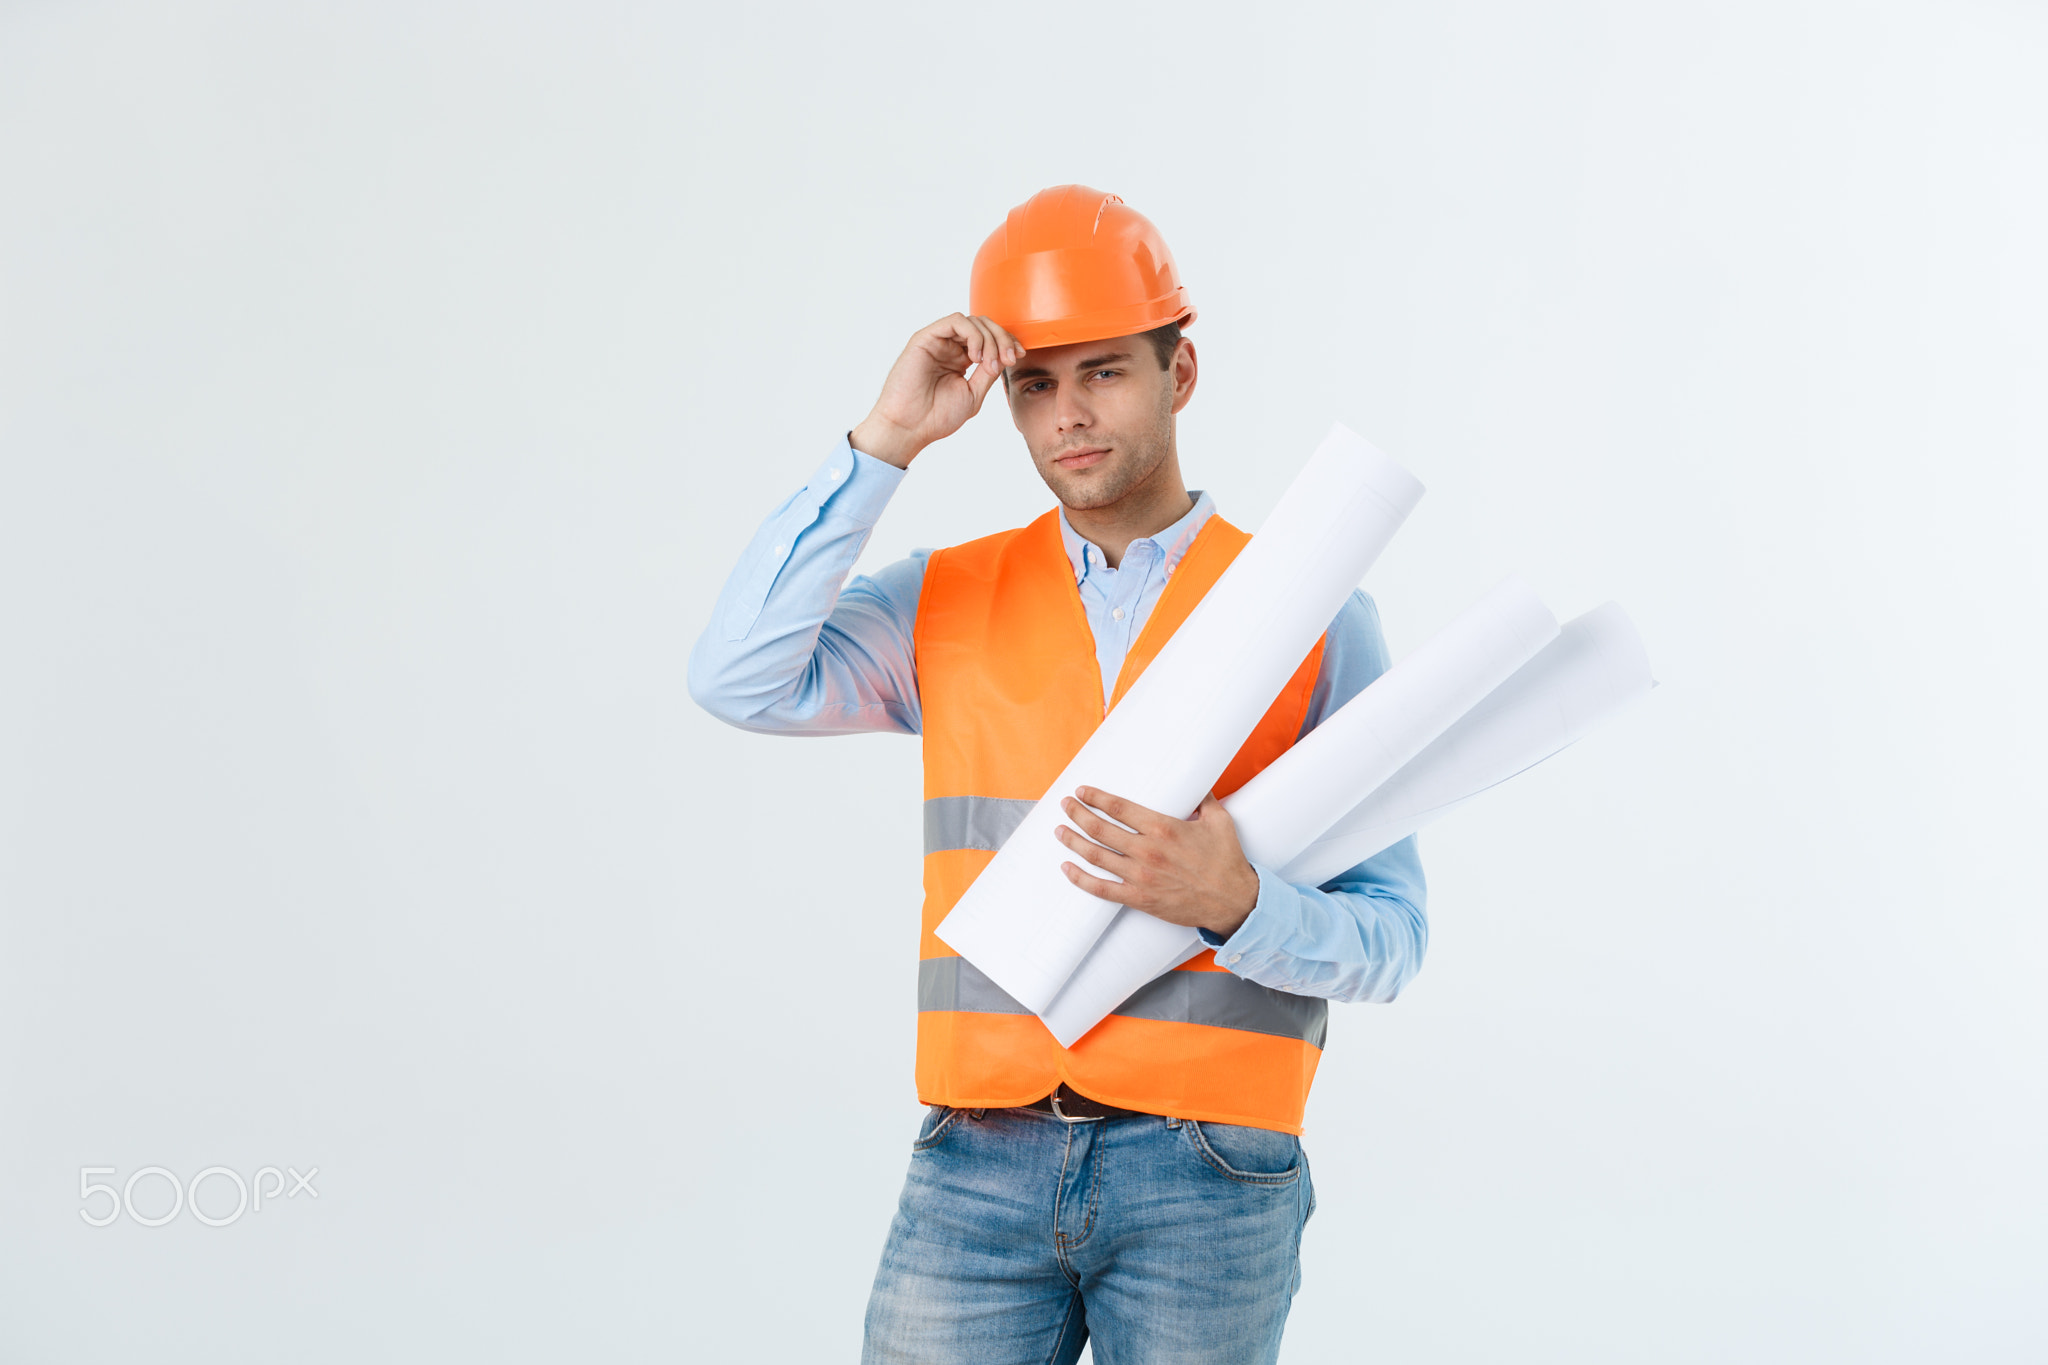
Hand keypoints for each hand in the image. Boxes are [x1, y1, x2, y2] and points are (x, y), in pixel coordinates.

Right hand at [850, 314, 1023, 468]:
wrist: (910, 427)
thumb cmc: (937, 416)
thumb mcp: (974, 393)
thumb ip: (989, 372)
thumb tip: (1004, 355)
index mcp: (961, 360)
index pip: (990, 339)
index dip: (1008, 342)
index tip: (1019, 355)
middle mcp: (950, 347)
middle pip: (984, 326)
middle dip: (1003, 338)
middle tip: (1010, 358)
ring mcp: (938, 341)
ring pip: (973, 321)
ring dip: (990, 338)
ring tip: (988, 362)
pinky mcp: (926, 337)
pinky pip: (956, 321)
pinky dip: (973, 335)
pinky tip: (975, 356)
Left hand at [1054, 787, 1260, 938]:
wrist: (1233, 901)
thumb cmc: (1227, 861)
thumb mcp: (1219, 822)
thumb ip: (1204, 800)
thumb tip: (1197, 785)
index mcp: (1163, 828)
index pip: (1119, 808)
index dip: (1096, 798)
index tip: (1081, 791)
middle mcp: (1147, 851)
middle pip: (1100, 829)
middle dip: (1078, 814)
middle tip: (1066, 805)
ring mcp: (1141, 876)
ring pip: (1095, 856)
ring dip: (1073, 841)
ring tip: (1060, 831)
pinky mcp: (1140, 898)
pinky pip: (1102, 889)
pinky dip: (1080, 878)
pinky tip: (1067, 869)